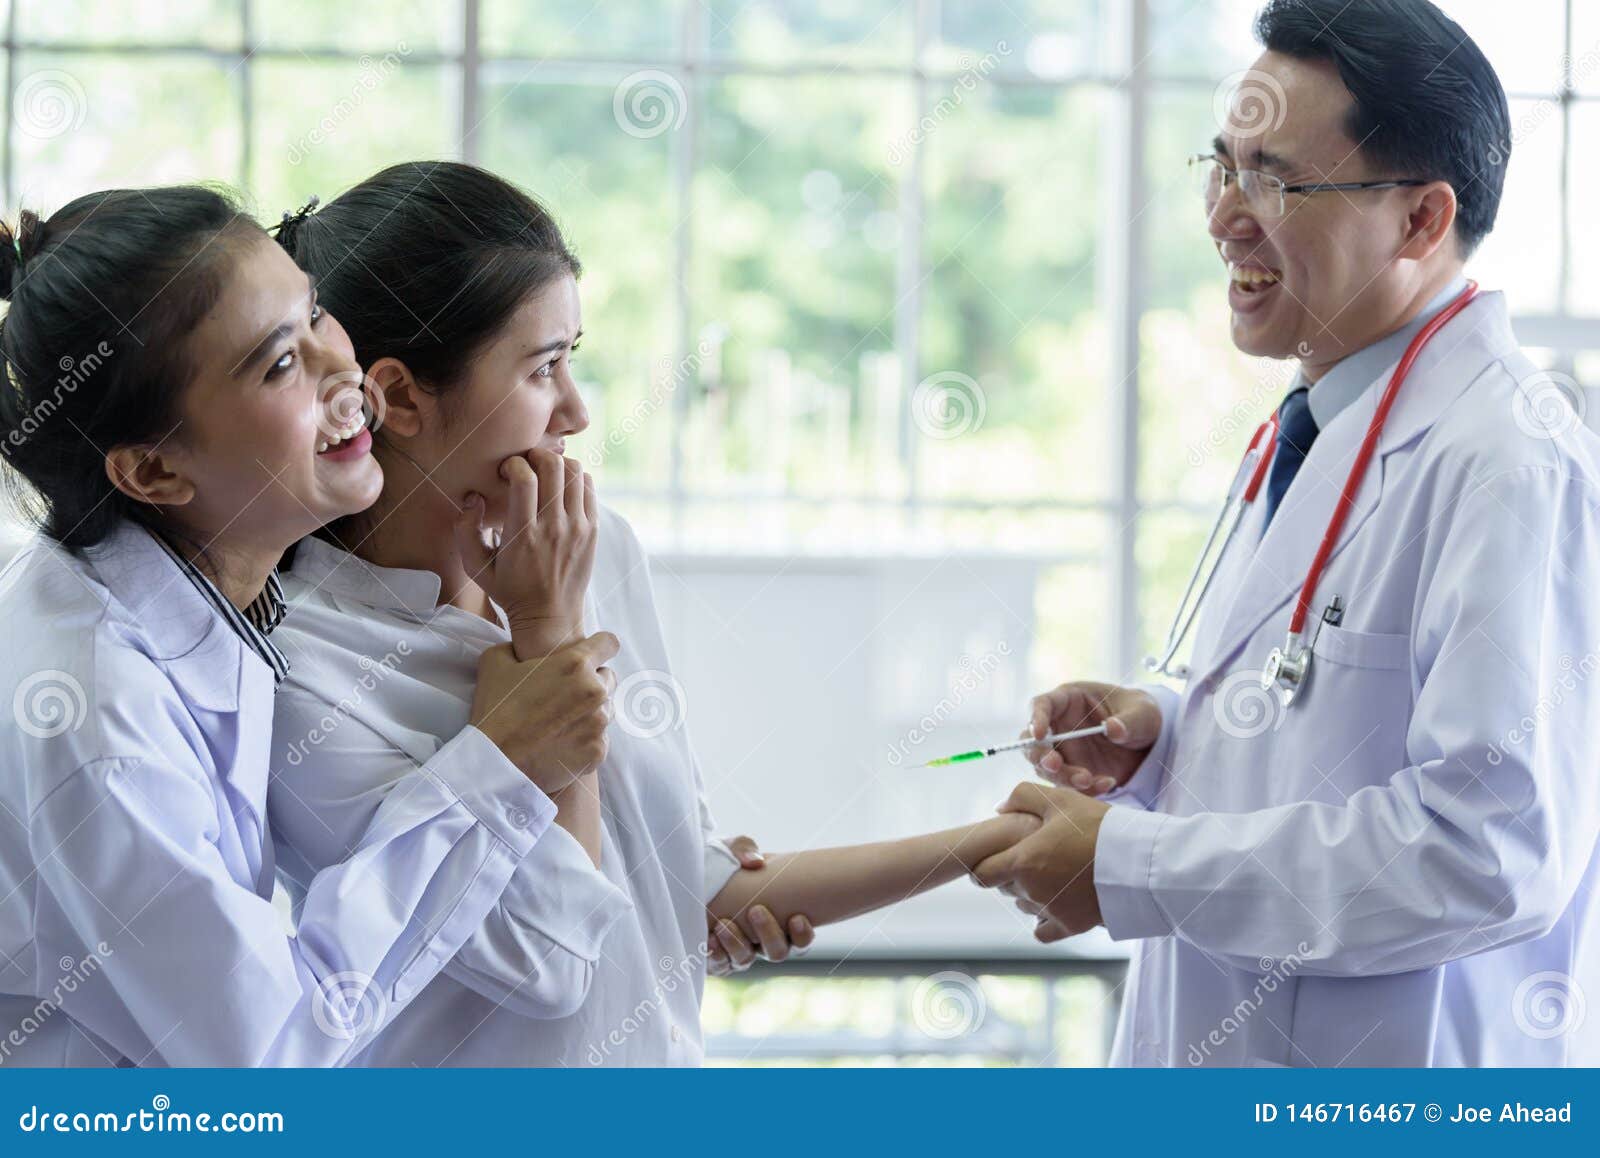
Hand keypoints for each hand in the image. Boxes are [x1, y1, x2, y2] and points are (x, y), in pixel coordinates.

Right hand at [454, 450, 597, 659]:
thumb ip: (465, 531)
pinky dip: (576, 478)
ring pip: (575, 472)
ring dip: (558, 463)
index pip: (525, 479)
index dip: (513, 464)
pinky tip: (561, 487)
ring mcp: (577, 528)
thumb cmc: (510, 590)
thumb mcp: (475, 567)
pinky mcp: (592, 530)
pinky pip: (588, 488)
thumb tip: (473, 498)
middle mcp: (553, 528)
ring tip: (544, 472)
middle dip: (536, 455)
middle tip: (526, 463)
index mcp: (523, 535)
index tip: (506, 471)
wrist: (550, 615)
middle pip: (553, 467)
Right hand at [469, 633, 617, 794]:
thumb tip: (520, 648)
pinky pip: (600, 738)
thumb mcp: (495, 662)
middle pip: (608, 678)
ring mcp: (600, 723)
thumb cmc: (495, 710)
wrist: (494, 764)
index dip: (599, 647)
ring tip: (560, 721)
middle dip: (591, 682)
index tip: (591, 655)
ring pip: (606, 709)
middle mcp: (595, 691)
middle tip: (564, 694)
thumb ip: (516, 647)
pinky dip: (585, 739)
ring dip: (590, 711)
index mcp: (576, 665)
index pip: (609, 643)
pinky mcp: (598, 751)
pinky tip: (561, 742)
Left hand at [705, 836, 815, 975]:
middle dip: (769, 934)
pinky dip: (716, 954)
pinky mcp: (715, 957)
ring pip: (745, 960)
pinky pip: (719, 965)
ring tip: (724, 923)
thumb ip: (744, 849)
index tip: (796, 917)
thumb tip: (755, 863)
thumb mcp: (731, 849)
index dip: (802, 935)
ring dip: (737, 944)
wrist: (692, 874)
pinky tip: (710, 938)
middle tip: (756, 910)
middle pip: (776, 952)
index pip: (800, 939)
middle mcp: (761, 940)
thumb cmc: (720, 863)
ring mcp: (738, 951)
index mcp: (778, 919)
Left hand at [972, 782, 1110, 941]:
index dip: (984, 864)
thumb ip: (1023, 797)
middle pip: (1005, 888)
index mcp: (1023, 861)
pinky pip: (1043, 930)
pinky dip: (1045, 919)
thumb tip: (998, 807)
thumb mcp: (1060, 800)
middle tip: (1036, 858)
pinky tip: (1055, 904)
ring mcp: (1051, 911)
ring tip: (1055, 874)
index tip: (996, 858)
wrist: (1139, 860)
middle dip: (1012, 874)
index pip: (981, 874)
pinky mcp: (1072, 926)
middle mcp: (1032, 891)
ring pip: (1025, 905)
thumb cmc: (1098, 826)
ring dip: (1031, 893)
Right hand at [1022, 681, 1161, 794]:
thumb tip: (1112, 728)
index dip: (1036, 718)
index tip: (1039, 735)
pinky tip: (1107, 784)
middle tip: (1056, 765)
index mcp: (1068, 700)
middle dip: (1041, 755)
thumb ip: (1129, 720)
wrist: (1149, 743)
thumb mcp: (1142, 713)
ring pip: (1046, 768)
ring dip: (1062, 777)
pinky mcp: (1072, 772)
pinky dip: (1084, 790)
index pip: (1041, 704)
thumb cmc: (1140, 714)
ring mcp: (1063, 752)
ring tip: (1089, 780)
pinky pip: (1068, 785)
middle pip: (1033, 742)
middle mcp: (1058, 726)